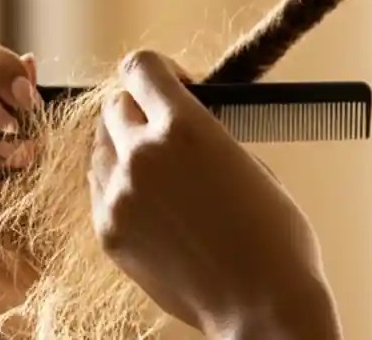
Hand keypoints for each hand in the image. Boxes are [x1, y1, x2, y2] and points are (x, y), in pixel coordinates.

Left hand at [88, 50, 342, 339]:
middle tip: (164, 130)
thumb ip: (203, 134)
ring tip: (159, 172)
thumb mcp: (247, 163)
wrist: (260, 305)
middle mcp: (143, 154)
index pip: (140, 67)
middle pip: (114, 105)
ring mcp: (119, 195)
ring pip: (99, 147)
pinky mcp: (108, 231)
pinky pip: (98, 189)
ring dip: (123, 147)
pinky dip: (118, 186)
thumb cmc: (272, 236)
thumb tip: (182, 123)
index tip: (175, 86)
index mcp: (185, 127)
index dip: (157, 71)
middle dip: (139, 109)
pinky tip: (152, 204)